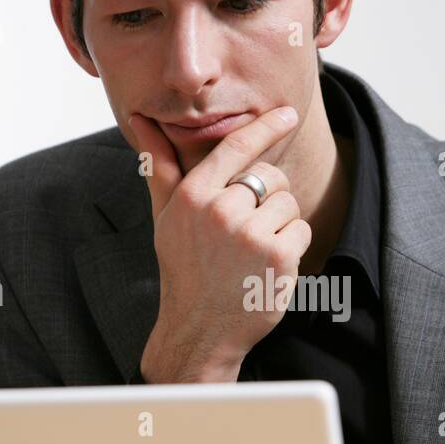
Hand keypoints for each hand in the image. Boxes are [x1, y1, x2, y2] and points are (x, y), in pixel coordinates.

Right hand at [129, 107, 309, 382]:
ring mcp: (250, 234)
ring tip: (253, 252)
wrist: (199, 329)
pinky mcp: (278, 256)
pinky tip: (267, 267)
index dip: (266, 126)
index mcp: (193, 195)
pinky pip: (301, 230)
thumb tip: (143, 121)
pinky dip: (292, 248)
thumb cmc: (183, 270)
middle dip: (268, 198)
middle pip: (270, 177)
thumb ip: (160, 166)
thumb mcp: (165, 217)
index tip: (287, 114)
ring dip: (280, 226)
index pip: (237, 146)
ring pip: (288, 204)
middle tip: (246, 232)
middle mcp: (220, 210)